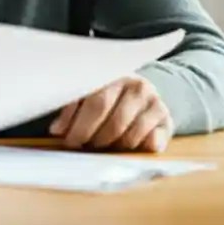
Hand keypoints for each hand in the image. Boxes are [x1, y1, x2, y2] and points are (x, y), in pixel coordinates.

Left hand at [49, 75, 173, 152]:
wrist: (142, 94)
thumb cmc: (108, 96)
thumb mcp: (87, 96)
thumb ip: (71, 111)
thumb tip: (57, 130)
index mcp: (113, 75)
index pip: (95, 103)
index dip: (80, 126)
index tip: (69, 141)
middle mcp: (136, 86)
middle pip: (114, 122)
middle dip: (95, 139)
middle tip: (84, 147)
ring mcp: (154, 102)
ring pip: (131, 135)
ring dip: (113, 146)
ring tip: (102, 145)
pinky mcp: (167, 119)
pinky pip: (151, 142)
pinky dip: (137, 149)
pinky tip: (126, 146)